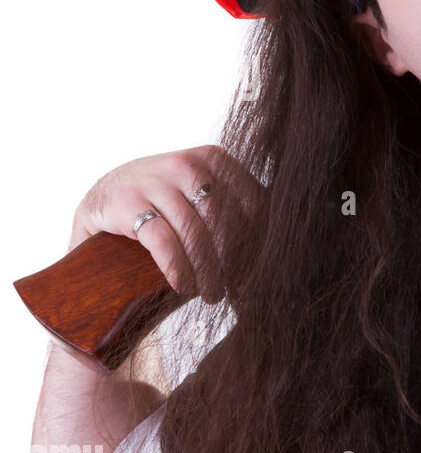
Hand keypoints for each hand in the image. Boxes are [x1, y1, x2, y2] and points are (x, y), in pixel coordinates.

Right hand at [68, 144, 264, 302]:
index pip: (252, 204)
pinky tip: (184, 286)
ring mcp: (154, 180)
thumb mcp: (203, 198)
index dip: (258, 243)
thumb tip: (285, 247)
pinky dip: (177, 268)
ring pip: (196, 233)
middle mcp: (187, 164)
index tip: (260, 272)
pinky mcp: (127, 202)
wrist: (104, 198)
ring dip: (207, 271)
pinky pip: (162, 240)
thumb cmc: (167, 205)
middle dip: (234, 262)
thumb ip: (238, 212)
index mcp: (214, 159)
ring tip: (210, 294)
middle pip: (226, 222)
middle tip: (235, 289)